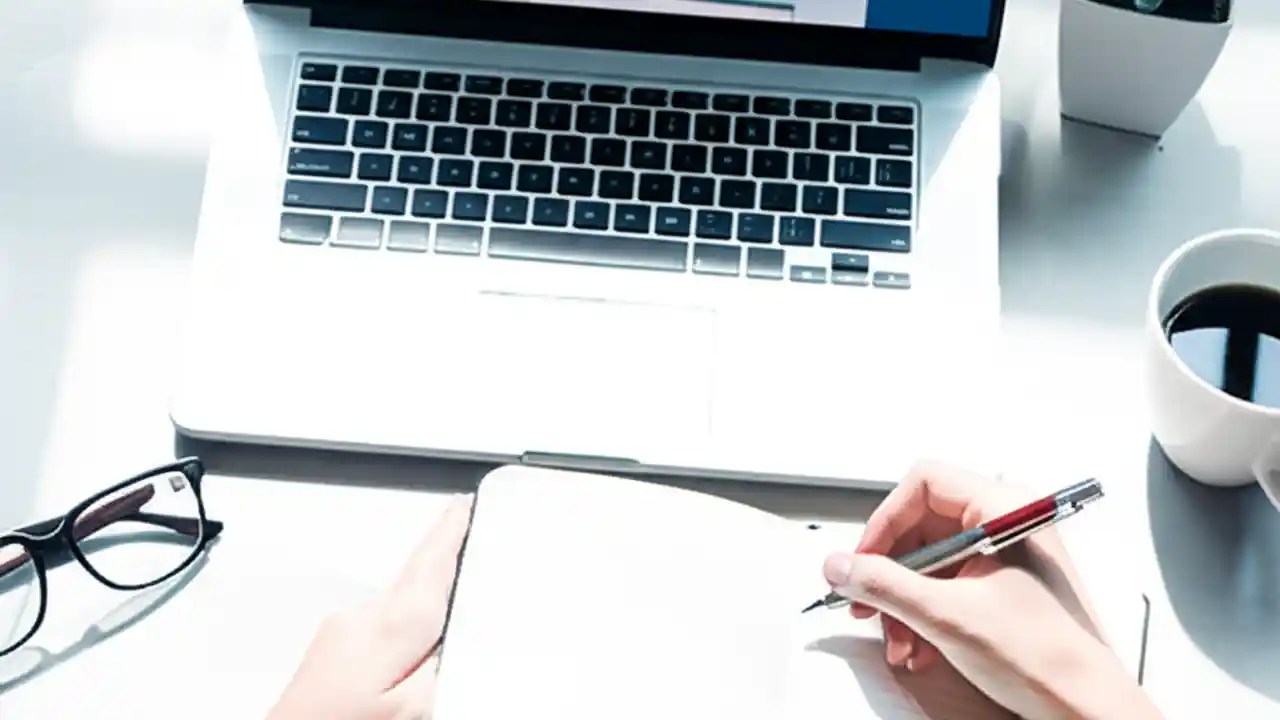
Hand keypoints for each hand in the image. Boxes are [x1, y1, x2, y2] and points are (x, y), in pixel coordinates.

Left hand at [266, 495, 472, 719]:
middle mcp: (360, 619)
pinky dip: (402, 624)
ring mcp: (341, 630)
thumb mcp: (409, 711)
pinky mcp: (332, 645)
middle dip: (442, 559)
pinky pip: (379, 622)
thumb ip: (440, 669)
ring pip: (397, 602)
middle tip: (467, 534)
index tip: (464, 504)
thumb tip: (457, 640)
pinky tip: (410, 649)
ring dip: (423, 599)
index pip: (429, 565)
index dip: (451, 531)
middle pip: (415, 578)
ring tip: (451, 608)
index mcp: (387, 629)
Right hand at [823, 461, 1160, 719]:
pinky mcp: (1003, 584)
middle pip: (921, 526)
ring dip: (903, 602)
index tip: (863, 560)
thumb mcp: (946, 616)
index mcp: (1003, 509)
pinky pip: (947, 584)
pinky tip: (920, 647)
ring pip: (930, 561)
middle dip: (889, 573)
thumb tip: (841, 566)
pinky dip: (925, 614)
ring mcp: (1005, 554)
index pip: (923, 485)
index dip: (884, 522)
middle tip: (866, 601)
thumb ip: (884, 585)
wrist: (1086, 707)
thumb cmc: (1046, 657)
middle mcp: (1005, 523)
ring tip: (897, 638)